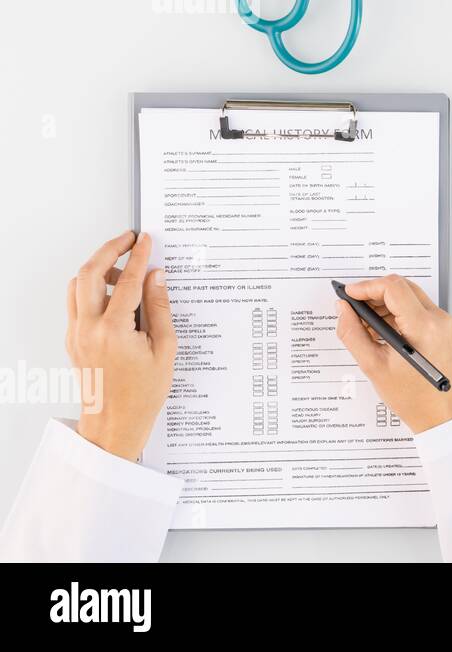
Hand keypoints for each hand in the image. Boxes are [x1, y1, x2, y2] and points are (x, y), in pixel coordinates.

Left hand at [69, 231, 175, 459]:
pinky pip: (76, 302)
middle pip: (89, 273)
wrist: (116, 424)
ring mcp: (76, 334)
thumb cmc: (143, 394)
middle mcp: (88, 329)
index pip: (127, 281)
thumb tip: (156, 277)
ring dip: (98, 270)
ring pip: (77, 286)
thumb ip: (159, 308)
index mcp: (113, 331)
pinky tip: (113, 293)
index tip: (145, 240)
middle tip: (127, 239)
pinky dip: (92, 289)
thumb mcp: (164, 349)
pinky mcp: (73, 340)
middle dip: (109, 249)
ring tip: (124, 270)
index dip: (138, 256)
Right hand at [335, 275, 451, 432]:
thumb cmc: (412, 398)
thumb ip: (353, 333)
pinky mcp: (441, 328)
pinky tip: (379, 329)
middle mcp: (438, 320)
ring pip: (408, 295)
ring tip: (363, 323)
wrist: (439, 414)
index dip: (366, 286)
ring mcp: (442, 323)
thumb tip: (343, 310)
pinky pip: (415, 308)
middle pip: (401, 287)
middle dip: (373, 293)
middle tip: (352, 308)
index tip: (348, 293)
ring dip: (383, 303)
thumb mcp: (373, 366)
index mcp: (423, 327)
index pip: (393, 288)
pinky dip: (395, 312)